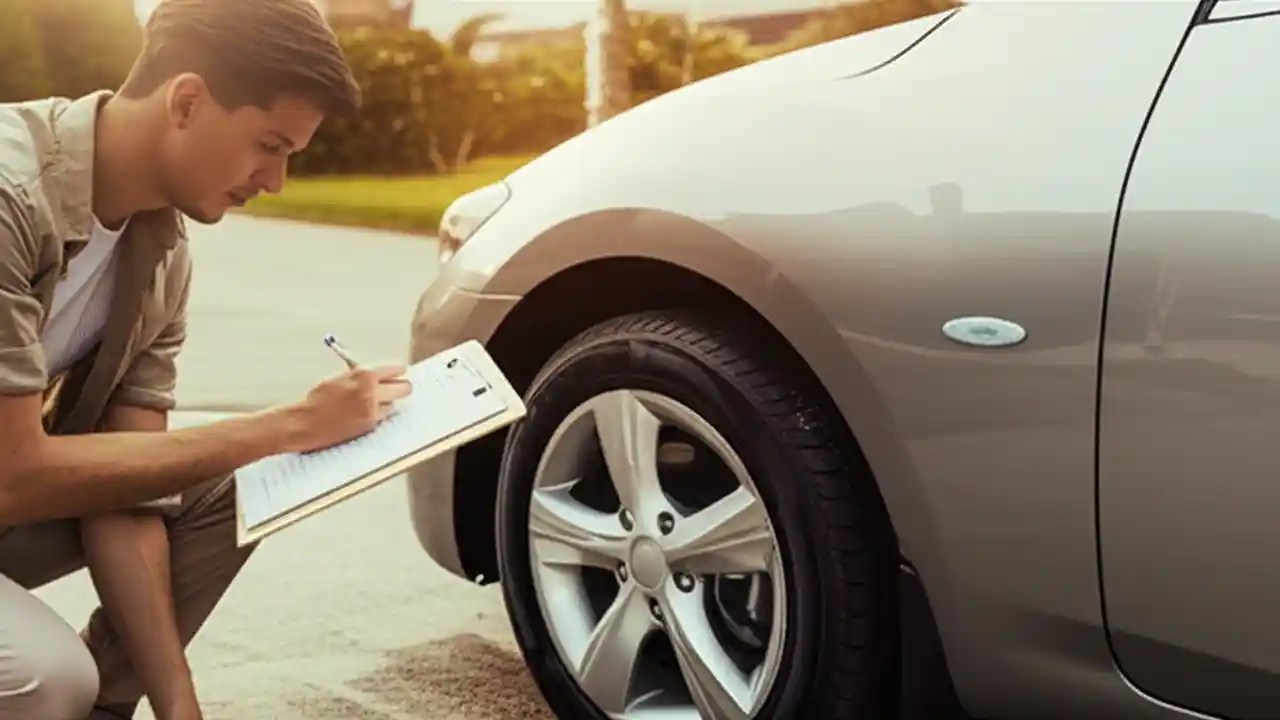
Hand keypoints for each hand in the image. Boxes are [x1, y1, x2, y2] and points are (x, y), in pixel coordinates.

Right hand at [288, 364, 412, 452]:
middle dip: (401, 386)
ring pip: (394, 404)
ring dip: (387, 403)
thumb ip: (361, 375)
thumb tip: (382, 373)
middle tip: (395, 387)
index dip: (397, 370)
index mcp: (363, 374)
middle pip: (405, 387)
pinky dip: (378, 415)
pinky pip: (383, 417)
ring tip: (369, 403)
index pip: (396, 368)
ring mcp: (372, 410)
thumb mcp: (340, 378)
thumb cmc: (318, 399)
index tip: (398, 371)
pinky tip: (363, 413)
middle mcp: (371, 392)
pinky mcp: (370, 426)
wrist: (304, 423)